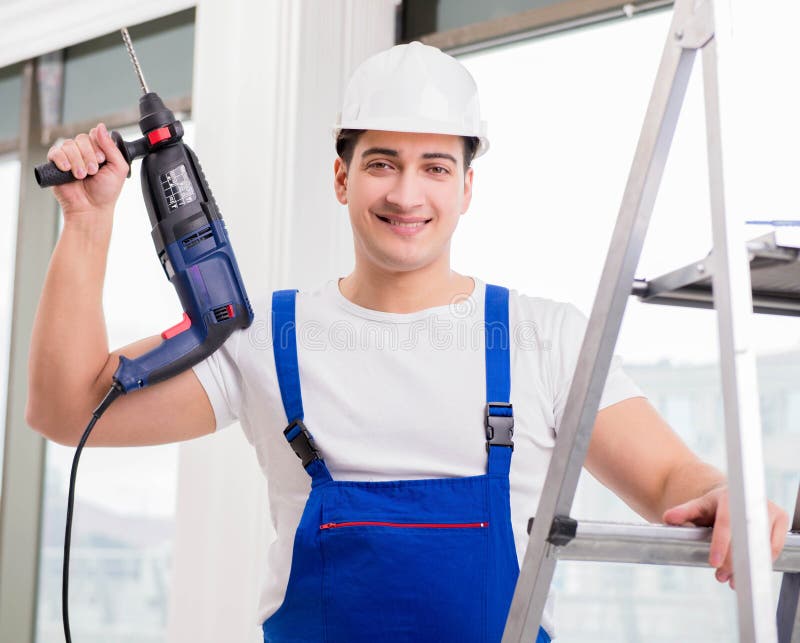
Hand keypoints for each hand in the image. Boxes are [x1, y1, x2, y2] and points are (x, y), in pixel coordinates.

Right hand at [47, 123, 128, 221]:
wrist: (91, 208)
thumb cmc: (106, 192)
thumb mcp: (118, 168)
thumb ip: (111, 148)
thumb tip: (101, 127)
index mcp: (98, 151)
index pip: (94, 135)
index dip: (97, 145)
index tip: (102, 160)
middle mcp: (83, 152)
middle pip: (81, 138)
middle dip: (88, 155)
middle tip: (93, 171)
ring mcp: (69, 157)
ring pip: (68, 145)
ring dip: (77, 160)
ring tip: (82, 175)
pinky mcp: (56, 164)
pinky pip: (54, 152)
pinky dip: (61, 159)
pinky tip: (67, 169)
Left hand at [662, 485, 788, 589]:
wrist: (735, 497)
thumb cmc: (714, 505)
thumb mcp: (698, 507)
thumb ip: (684, 512)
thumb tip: (667, 518)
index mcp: (730, 497)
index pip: (726, 524)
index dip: (721, 545)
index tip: (714, 563)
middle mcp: (752, 502)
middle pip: (745, 539)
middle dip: (733, 562)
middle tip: (720, 577)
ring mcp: (770, 511)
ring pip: (761, 546)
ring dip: (747, 566)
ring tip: (733, 580)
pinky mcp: (781, 520)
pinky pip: (774, 548)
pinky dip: (761, 563)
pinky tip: (749, 573)